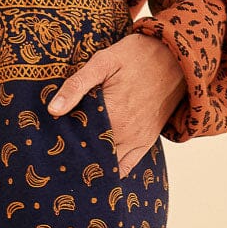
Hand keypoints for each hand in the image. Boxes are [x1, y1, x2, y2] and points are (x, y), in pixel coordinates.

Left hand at [48, 31, 186, 177]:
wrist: (177, 57)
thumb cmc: (137, 55)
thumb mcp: (104, 61)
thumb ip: (77, 85)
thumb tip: (53, 110)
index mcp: (110, 116)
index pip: (76, 140)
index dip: (60, 144)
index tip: (49, 145)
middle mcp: (124, 135)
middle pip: (90, 155)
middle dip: (73, 157)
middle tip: (55, 158)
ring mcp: (136, 141)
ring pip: (107, 165)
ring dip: (91, 165)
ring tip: (73, 163)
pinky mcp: (146, 141)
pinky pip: (126, 167)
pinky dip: (111, 172)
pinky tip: (98, 170)